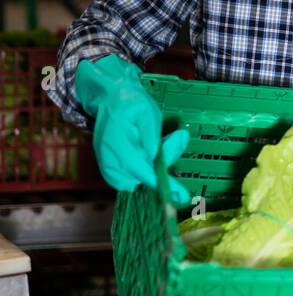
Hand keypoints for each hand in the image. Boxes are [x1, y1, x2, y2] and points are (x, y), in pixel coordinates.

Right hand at [75, 54, 190, 204]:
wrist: (111, 99)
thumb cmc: (132, 104)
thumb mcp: (147, 114)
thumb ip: (152, 138)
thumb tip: (156, 158)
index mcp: (119, 145)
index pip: (143, 172)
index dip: (163, 185)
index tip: (182, 197)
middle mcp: (110, 160)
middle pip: (144, 178)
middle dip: (163, 164)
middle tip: (178, 136)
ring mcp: (108, 166)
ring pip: (139, 179)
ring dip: (154, 166)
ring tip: (162, 139)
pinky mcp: (110, 168)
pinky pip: (132, 177)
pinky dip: (145, 168)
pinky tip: (150, 149)